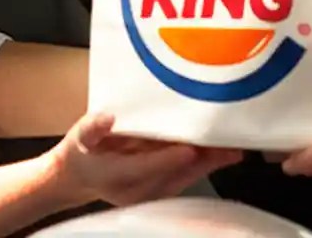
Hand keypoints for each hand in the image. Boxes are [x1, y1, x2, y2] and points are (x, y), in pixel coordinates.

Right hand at [46, 113, 242, 206]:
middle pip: (173, 177)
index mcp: (117, 176)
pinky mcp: (160, 189)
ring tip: (233, 149)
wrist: (79, 178)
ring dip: (208, 164)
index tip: (189, 150)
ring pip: (184, 179)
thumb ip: (92, 128)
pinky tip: (220, 153)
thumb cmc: (82, 154)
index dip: (168, 159)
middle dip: (201, 162)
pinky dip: (203, 165)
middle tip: (226, 147)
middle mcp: (137, 190)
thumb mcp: (79, 137)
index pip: (146, 168)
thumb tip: (107, 117)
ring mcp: (150, 194)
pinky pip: (185, 179)